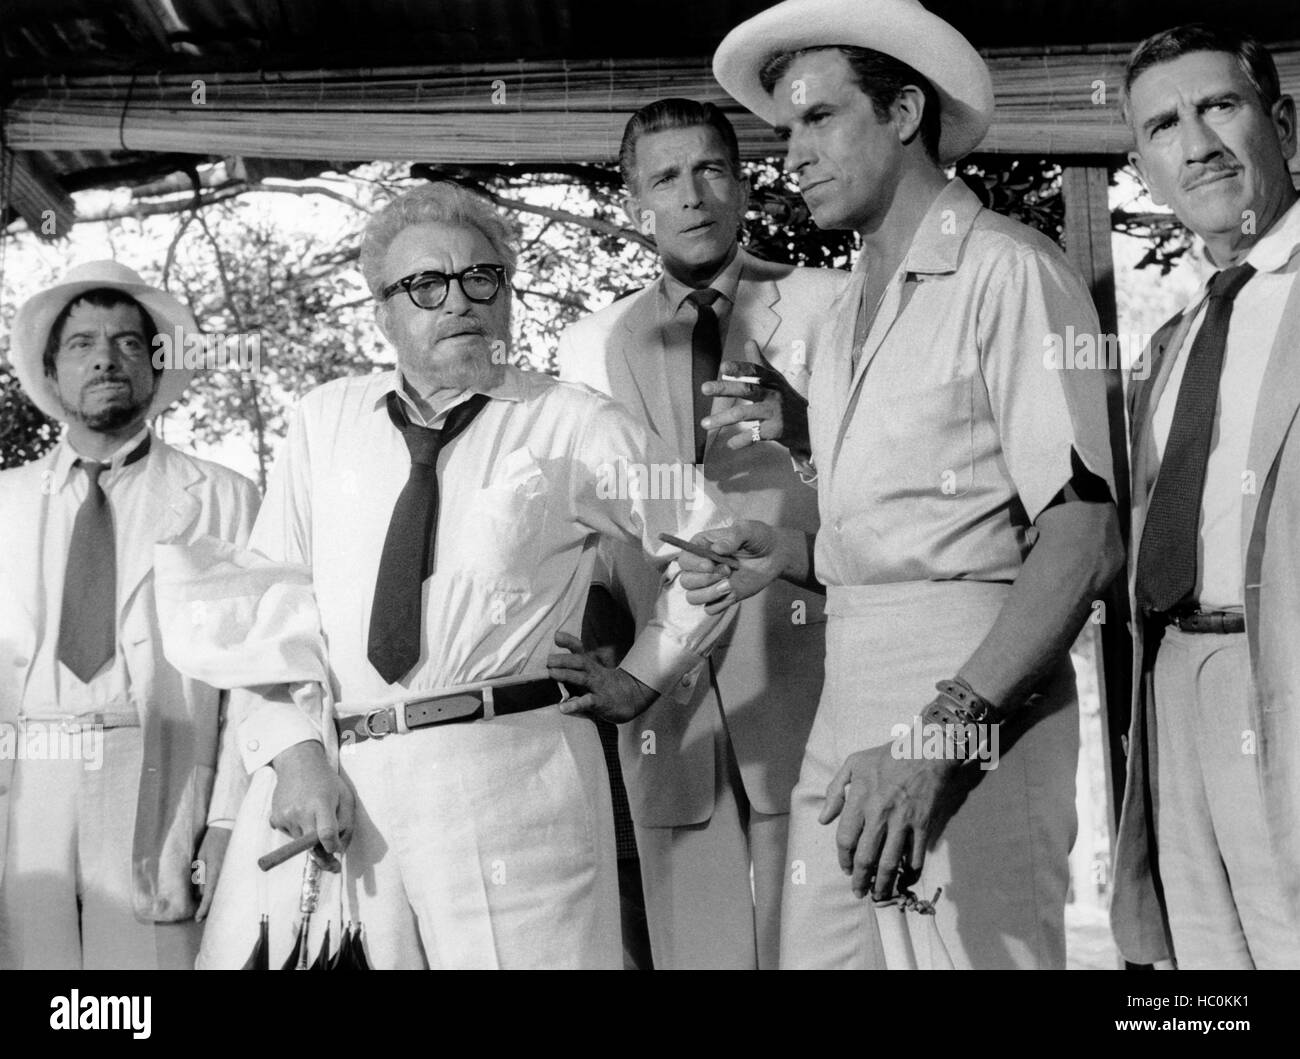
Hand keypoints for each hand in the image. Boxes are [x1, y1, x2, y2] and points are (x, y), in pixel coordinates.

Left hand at [193, 824, 230, 921]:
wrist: (226, 827)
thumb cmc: (211, 842)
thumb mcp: (201, 858)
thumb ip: (201, 876)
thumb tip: (201, 893)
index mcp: (216, 872)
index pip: (210, 896)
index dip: (203, 909)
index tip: (198, 919)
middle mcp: (225, 874)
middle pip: (216, 896)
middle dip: (208, 905)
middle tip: (200, 915)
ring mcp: (230, 872)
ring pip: (221, 890)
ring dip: (212, 895)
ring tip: (204, 897)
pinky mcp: (232, 869)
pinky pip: (224, 883)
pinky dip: (217, 888)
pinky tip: (212, 887)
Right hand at [269, 740, 353, 871]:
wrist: (298, 764)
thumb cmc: (327, 782)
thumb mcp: (345, 796)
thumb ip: (347, 824)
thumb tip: (340, 851)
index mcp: (321, 803)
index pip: (326, 833)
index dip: (332, 847)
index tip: (336, 853)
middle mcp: (301, 811)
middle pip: (312, 846)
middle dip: (323, 859)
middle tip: (333, 867)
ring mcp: (286, 815)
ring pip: (302, 842)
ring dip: (311, 838)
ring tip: (313, 815)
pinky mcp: (275, 819)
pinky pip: (290, 835)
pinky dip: (298, 831)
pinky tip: (300, 812)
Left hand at [549, 631, 658, 722]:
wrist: (633, 697)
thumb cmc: (605, 682)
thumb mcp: (592, 668)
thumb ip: (574, 656)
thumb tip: (556, 636)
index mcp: (591, 663)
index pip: (580, 649)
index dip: (569, 642)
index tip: (556, 636)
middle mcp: (594, 672)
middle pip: (581, 662)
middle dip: (564, 660)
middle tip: (548, 660)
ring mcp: (598, 686)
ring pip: (583, 678)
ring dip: (567, 675)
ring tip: (551, 674)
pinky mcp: (601, 702)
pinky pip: (588, 702)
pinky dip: (575, 705)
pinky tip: (563, 707)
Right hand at [677, 520, 788, 611]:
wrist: (775, 555)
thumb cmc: (758, 538)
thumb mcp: (747, 530)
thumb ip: (732, 536)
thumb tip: (717, 549)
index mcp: (701, 546)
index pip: (684, 559)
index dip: (693, 564)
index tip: (710, 564)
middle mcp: (700, 566)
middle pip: (685, 580)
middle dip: (705, 579)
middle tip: (728, 571)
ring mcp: (709, 583)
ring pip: (693, 597)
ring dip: (710, 594)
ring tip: (730, 585)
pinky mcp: (720, 597)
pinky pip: (709, 608)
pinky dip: (720, 604)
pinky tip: (733, 593)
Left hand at [700, 343, 810, 460]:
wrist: (810, 423)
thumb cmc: (787, 398)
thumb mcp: (776, 378)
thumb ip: (759, 362)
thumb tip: (749, 341)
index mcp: (771, 380)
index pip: (754, 371)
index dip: (738, 368)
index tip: (722, 367)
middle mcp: (773, 394)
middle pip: (747, 390)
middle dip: (724, 388)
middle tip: (704, 388)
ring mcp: (774, 413)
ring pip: (745, 414)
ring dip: (723, 419)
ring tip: (704, 423)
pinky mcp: (776, 431)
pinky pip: (754, 436)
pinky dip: (740, 441)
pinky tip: (729, 444)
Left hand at [820, 743, 966, 900]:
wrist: (925, 751)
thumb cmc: (887, 756)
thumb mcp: (853, 763)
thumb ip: (835, 790)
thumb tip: (823, 819)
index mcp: (860, 800)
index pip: (845, 839)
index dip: (843, 858)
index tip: (846, 868)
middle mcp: (879, 815)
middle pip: (865, 857)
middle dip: (860, 879)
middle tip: (859, 892)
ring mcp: (902, 822)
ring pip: (889, 863)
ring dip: (883, 884)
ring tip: (879, 895)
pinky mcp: (922, 826)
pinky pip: (915, 857)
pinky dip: (910, 873)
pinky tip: (905, 881)